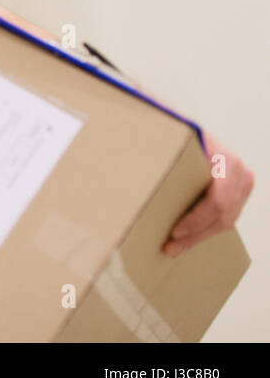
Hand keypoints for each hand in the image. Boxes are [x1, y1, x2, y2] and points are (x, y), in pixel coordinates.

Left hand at [163, 132, 253, 256]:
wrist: (190, 128)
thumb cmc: (175, 130)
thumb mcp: (169, 132)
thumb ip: (156, 137)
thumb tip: (134, 142)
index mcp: (224, 159)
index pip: (218, 200)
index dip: (197, 220)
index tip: (174, 231)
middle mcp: (239, 171)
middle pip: (223, 215)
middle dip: (195, 235)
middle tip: (170, 248)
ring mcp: (242, 183)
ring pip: (226, 221)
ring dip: (199, 237)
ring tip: (173, 248)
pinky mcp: (238, 193)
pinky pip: (225, 218)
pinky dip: (204, 230)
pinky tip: (185, 239)